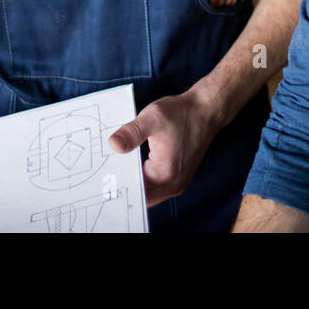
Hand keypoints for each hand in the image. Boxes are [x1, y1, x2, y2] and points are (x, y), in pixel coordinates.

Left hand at [107, 89, 223, 207]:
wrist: (206, 111)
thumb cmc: (181, 113)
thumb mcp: (153, 117)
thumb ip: (132, 133)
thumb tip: (113, 145)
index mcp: (165, 174)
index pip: (133, 192)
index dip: (117, 184)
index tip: (102, 175)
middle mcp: (173, 185)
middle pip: (140, 197)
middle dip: (123, 187)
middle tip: (105, 173)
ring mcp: (177, 184)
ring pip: (147, 195)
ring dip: (133, 185)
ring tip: (116, 171)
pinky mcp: (178, 180)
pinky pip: (155, 189)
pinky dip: (143, 182)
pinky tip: (132, 169)